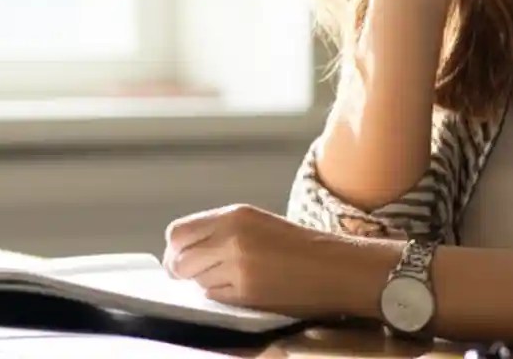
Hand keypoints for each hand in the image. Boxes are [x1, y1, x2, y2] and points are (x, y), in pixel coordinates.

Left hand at [162, 204, 397, 317]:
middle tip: (197, 275)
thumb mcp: (255, 222)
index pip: (177, 232)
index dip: (176, 249)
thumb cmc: (299, 246)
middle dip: (183, 271)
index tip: (183, 257)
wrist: (336, 268)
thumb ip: (219, 230)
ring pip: (196, 281)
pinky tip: (243, 291)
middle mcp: (230, 237)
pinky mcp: (246, 294)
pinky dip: (221, 297)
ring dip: (205, 284)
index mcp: (233, 215)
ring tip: (230, 280)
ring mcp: (237, 267)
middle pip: (179, 260)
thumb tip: (183, 250)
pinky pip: (214, 298)